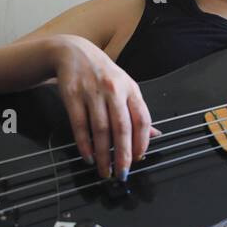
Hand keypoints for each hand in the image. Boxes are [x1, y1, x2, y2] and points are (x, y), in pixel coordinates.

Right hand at [49, 34, 160, 178]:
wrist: (73, 52)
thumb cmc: (103, 74)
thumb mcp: (125, 88)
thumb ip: (138, 112)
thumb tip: (154, 136)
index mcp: (131, 89)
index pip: (142, 119)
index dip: (141, 142)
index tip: (138, 159)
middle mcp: (113, 90)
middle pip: (121, 128)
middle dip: (123, 155)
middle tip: (122, 173)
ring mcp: (92, 92)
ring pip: (100, 129)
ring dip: (103, 154)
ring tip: (104, 170)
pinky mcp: (72, 95)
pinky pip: (79, 125)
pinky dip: (84, 144)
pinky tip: (88, 156)